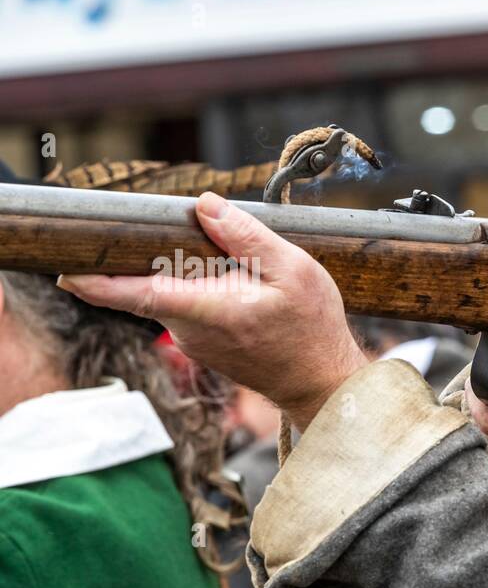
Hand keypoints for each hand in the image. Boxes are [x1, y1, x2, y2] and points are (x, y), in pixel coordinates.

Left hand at [55, 192, 367, 428]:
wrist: (321, 382)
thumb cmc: (312, 329)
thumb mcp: (294, 271)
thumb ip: (247, 237)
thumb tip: (205, 205)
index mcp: (210, 310)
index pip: (138, 292)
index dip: (97, 280)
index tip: (67, 269)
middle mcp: (191, 330)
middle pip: (149, 282)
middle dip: (155, 253)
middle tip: (184, 233)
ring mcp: (192, 341)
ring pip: (168, 292)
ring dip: (185, 271)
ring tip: (234, 267)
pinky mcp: (200, 345)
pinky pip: (184, 305)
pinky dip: (197, 288)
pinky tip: (235, 286)